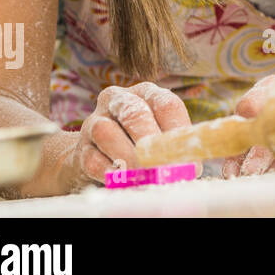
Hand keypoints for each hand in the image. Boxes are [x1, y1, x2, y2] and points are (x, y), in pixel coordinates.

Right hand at [72, 82, 195, 185]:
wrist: (97, 156)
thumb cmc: (139, 143)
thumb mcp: (160, 136)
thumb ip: (174, 146)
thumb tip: (193, 168)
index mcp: (146, 93)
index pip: (166, 104)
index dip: (178, 129)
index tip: (186, 155)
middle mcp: (118, 99)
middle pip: (135, 113)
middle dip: (150, 141)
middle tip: (162, 166)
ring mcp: (95, 121)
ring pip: (107, 133)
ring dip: (128, 157)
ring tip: (144, 175)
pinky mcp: (80, 148)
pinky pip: (93, 159)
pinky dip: (111, 173)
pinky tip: (124, 180)